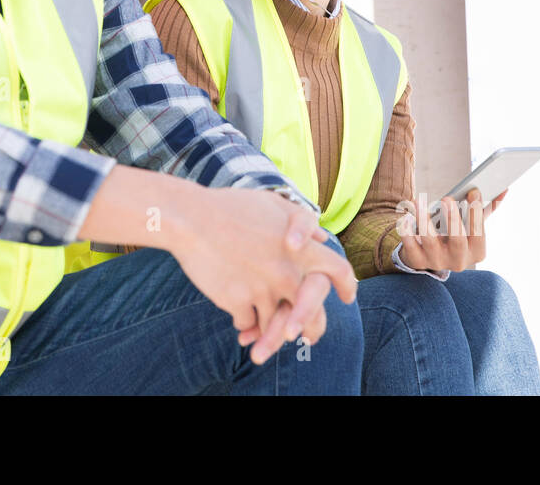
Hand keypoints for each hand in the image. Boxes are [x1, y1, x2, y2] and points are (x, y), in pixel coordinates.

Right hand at [235, 207, 338, 361]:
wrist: (191, 218)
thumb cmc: (230, 207)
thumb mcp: (271, 204)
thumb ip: (300, 220)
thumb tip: (322, 235)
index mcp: (301, 249)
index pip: (338, 271)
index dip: (347, 286)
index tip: (347, 297)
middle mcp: (288, 273)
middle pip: (312, 314)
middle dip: (310, 327)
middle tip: (305, 334)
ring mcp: (263, 291)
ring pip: (276, 324)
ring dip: (269, 327)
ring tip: (258, 325)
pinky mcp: (238, 303)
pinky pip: (247, 324)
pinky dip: (244, 323)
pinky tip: (235, 312)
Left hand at [397, 188, 501, 273]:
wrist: (429, 255)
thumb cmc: (455, 235)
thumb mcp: (471, 226)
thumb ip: (486, 209)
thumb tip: (503, 189)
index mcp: (476, 252)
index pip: (479, 234)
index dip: (477, 214)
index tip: (473, 192)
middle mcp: (458, 261)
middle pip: (458, 242)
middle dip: (454, 220)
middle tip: (448, 199)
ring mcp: (436, 262)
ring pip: (431, 242)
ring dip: (424, 221)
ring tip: (418, 201)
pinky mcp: (416, 260)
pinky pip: (410, 246)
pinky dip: (406, 232)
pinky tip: (405, 217)